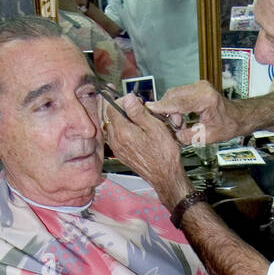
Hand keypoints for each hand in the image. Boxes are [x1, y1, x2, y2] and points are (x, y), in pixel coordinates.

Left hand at [101, 93, 191, 208]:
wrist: (165, 176)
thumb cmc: (163, 154)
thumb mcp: (155, 127)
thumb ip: (138, 112)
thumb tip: (128, 98)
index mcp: (123, 132)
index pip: (111, 107)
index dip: (121, 100)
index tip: (133, 101)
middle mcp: (115, 141)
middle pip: (108, 116)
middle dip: (119, 108)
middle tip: (134, 108)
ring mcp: (116, 148)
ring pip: (111, 126)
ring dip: (120, 118)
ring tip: (135, 118)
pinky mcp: (120, 154)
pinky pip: (114, 136)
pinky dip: (121, 129)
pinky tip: (133, 129)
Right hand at [147, 80, 241, 146]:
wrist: (237, 117)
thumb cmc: (227, 125)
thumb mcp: (206, 136)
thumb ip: (187, 136)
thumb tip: (172, 135)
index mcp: (205, 99)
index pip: (178, 102)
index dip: (162, 107)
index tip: (149, 109)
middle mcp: (201, 88)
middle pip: (173, 96)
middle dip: (168, 112)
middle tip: (173, 126)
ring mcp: (198, 86)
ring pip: (174, 95)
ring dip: (172, 110)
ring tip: (181, 124)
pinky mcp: (195, 87)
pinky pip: (178, 95)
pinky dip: (176, 106)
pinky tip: (182, 118)